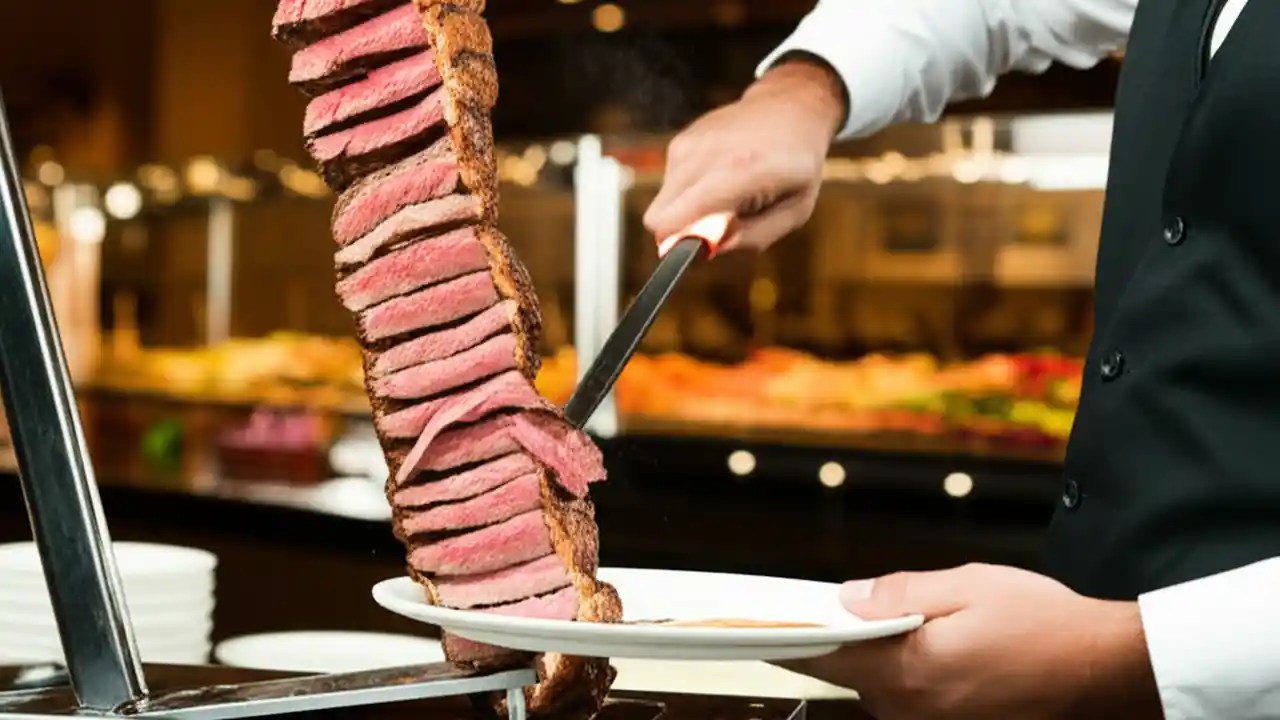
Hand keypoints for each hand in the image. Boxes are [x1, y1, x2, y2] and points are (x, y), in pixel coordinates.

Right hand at [643, 57, 844, 252]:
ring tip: (726, 193)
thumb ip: (751, 237)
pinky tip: (719, 175)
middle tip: (719, 223)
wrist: (791, 109)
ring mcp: (687, 144)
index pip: (676, 219)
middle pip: (658, 217)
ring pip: (662, 204)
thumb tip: (706, 251)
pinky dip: (690, 189)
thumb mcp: (794, 212)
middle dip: (682, 231)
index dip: (679, 245)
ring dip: (689, 209)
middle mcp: (704, 155)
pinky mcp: (680, 141)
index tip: (702, 249)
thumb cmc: (797, 166)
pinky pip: (669, 186)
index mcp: (740, 172)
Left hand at [774, 564, 1161, 718]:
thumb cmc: (1045, 624)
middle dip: (847, 638)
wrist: (1110, 671)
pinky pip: (913, 699)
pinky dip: (911, 673)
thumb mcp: (968, 586)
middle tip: (849, 601)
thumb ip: (900, 592)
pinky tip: (941, 646)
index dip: (788, 636)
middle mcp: (913, 712)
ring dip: (884, 656)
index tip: (755, 622)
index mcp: (908, 673)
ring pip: (883, 687)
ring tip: (917, 620)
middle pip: (852, 673)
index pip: (823, 658)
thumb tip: (846, 598)